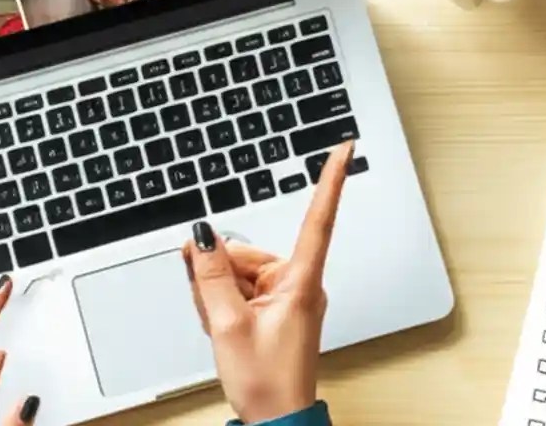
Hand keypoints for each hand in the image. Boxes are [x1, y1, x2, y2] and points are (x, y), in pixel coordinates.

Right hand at [184, 141, 352, 423]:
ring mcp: (287, 295)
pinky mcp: (276, 307)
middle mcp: (299, 282)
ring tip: (220, 325)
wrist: (275, 419)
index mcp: (301, 282)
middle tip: (209, 306)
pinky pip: (240, 289)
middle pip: (249, 253)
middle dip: (218, 274)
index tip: (344, 147)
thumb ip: (210, 276)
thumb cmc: (267, 381)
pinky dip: (223, 304)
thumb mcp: (227, 326)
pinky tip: (220, 324)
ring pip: (238, 272)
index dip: (330, 179)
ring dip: (217, 293)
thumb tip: (201, 237)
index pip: (318, 218)